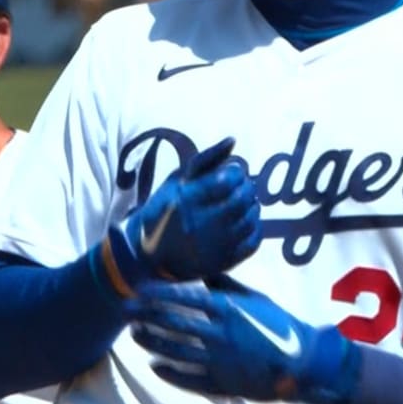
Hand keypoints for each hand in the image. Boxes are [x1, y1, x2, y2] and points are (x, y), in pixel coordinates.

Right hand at [110, 137, 259, 287]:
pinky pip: (252, 241)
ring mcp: (213, 247)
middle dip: (247, 188)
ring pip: (250, 220)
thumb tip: (233, 140)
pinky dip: (253, 227)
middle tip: (242, 187)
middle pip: (242, 200)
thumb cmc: (164, 210)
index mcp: (187, 200)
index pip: (228, 180)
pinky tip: (242, 222)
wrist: (149, 256)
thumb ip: (207, 158)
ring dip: (252, 207)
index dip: (237, 173)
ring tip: (242, 204)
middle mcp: (201, 225)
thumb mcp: (177, 179)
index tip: (233, 173)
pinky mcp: (222, 263)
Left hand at [129, 275, 354, 403]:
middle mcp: (217, 334)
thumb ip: (226, 286)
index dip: (158, 294)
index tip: (139, 290)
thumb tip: (202, 272)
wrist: (301, 362)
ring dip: (152, 342)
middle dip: (146, 316)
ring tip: (136, 336)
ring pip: (175, 350)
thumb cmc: (279, 324)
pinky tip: (155, 365)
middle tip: (126, 311)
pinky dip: (169, 372)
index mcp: (227, 309)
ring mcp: (217, 360)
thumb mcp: (254, 299)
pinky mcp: (220, 383)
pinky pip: (188, 378)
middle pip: (172, 324)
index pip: (183, 298)